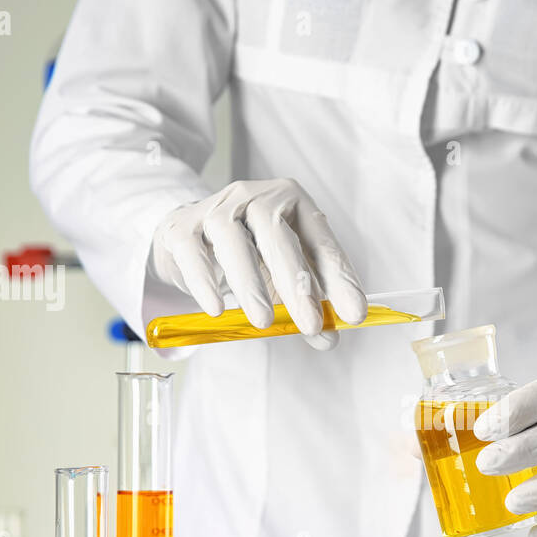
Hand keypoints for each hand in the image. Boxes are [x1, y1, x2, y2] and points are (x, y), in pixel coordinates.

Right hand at [149, 178, 366, 349]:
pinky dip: (204, 280)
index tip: (354, 314)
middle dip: (297, 282)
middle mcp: (256, 198)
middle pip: (278, 233)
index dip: (339, 279)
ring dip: (251, 283)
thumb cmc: (247, 255)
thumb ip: (305, 306)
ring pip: (233, 238)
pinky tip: (216, 309)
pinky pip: (192, 250)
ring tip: (263, 322)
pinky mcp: (182, 226)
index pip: (321, 242)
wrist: (188, 238)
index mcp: (292, 205)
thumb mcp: (282, 279)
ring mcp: (216, 208)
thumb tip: (328, 338)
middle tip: (310, 324)